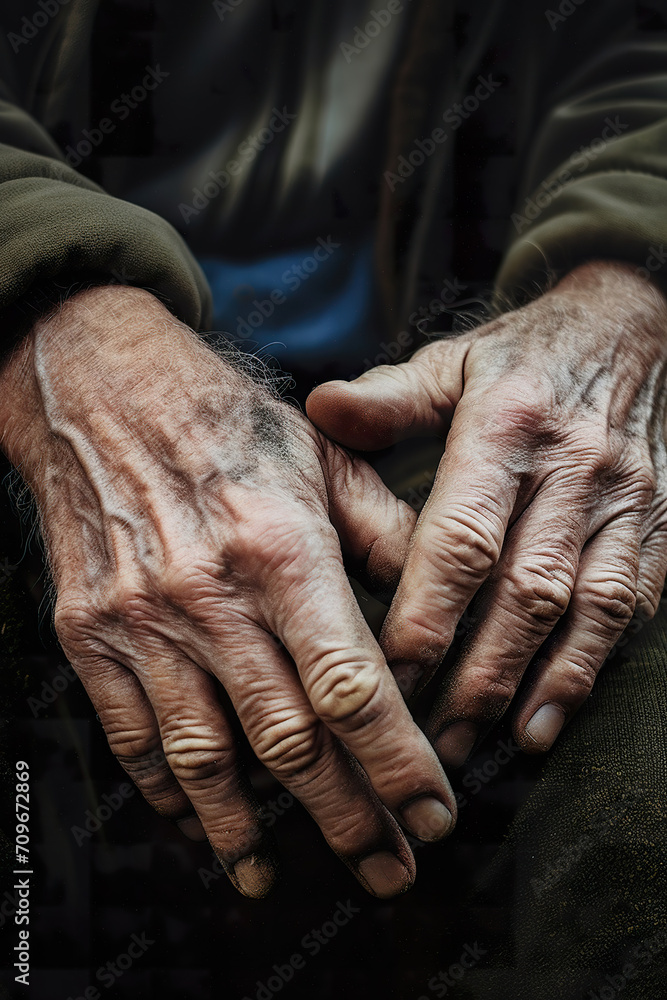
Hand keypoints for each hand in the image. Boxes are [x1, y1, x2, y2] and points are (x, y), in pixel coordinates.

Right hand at [0, 286, 455, 897]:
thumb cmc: (223, 419)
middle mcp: (211, 597)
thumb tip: (440, 598)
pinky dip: (164, 787)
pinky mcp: (91, 633)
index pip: (352, 686)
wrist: (100, 391)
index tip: (433, 811)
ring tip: (276, 874)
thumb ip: (387, 533)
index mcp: (282, 551)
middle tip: (386, 865)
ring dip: (246, 828)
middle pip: (287, 740)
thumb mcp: (323, 456)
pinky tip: (194, 816)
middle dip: (345, 816)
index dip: (398, 762)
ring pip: (203, 756)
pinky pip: (129, 733)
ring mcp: (143, 621)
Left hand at [307, 261, 666, 764]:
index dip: (427, 616)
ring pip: (587, 607)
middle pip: (524, 590)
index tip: (389, 678)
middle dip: (481, 673)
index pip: (462, 539)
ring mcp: (624, 498)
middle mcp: (571, 468)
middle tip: (435, 738)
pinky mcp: (658, 519)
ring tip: (502, 742)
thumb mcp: (452, 359)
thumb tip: (321, 409)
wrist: (632, 325)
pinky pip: (635, 600)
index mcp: (505, 427)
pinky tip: (563, 708)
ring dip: (547, 682)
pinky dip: (600, 660)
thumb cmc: (522, 355)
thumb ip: (390, 397)